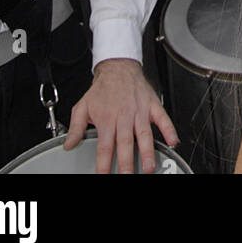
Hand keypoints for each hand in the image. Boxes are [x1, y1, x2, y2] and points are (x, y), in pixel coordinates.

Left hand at [64, 58, 177, 173]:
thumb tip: (69, 145)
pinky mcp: (152, 105)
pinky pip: (162, 118)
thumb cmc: (102, 89)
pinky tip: (173, 141)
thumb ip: (75, 128)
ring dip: (147, 151)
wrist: (118, 66)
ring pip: (144, 134)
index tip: (104, 175)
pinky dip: (169, 129)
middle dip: (127, 162)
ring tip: (149, 167)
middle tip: (127, 176)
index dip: (104, 164)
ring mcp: (139, 110)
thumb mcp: (82, 106)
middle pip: (125, 143)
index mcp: (107, 119)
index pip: (105, 146)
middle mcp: (124, 116)